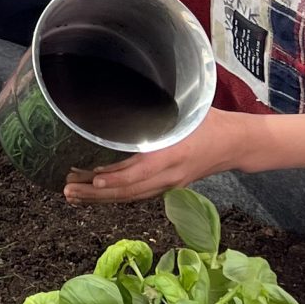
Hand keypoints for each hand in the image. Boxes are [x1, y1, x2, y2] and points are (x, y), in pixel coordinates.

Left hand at [63, 104, 256, 203]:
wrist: (236, 145)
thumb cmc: (211, 122)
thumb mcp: (186, 111)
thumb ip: (157, 114)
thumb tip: (122, 104)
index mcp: (173, 154)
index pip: (140, 172)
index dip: (115, 178)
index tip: (92, 179)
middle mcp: (169, 175)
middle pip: (128, 191)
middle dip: (96, 193)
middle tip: (68, 189)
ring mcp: (169, 184)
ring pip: (130, 197)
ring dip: (100, 199)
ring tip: (73, 196)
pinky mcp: (169, 187)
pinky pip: (138, 196)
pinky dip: (115, 197)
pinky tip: (96, 195)